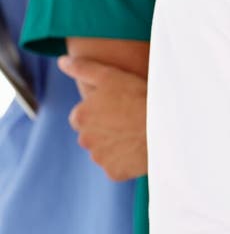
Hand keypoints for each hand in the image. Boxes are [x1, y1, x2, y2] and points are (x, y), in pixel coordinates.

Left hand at [58, 55, 147, 180]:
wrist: (163, 127)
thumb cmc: (137, 97)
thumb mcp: (110, 75)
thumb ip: (83, 68)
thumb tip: (61, 61)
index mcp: (80, 116)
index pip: (83, 114)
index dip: (100, 108)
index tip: (118, 104)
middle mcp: (84, 140)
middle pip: (92, 133)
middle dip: (105, 127)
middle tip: (128, 116)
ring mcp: (99, 158)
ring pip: (104, 150)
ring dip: (115, 143)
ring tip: (136, 130)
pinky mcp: (114, 172)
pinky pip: (117, 165)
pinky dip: (125, 158)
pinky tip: (140, 146)